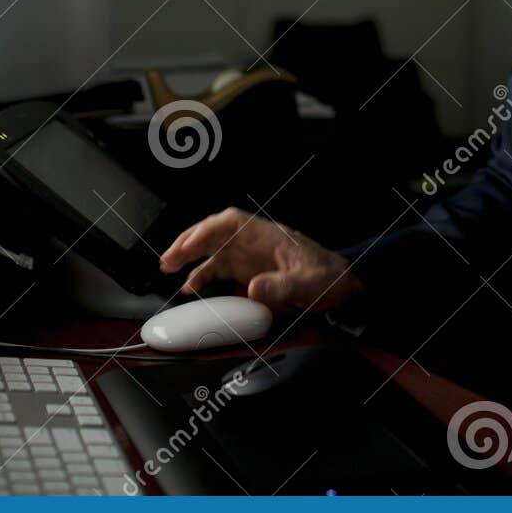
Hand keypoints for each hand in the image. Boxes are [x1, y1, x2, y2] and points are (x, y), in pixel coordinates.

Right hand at [158, 207, 363, 311]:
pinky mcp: (251, 275)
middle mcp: (255, 244)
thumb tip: (251, 289)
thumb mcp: (310, 284)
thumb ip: (283, 287)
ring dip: (191, 260)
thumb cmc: (331, 277)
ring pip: (214, 252)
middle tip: (167, 259)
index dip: (206, 230)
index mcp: (268, 237)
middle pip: (215, 234)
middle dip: (188, 242)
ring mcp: (251, 259)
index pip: (231, 223)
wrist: (345, 286)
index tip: (189, 244)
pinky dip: (204, 278)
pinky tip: (193, 290)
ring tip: (169, 270)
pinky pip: (222, 273)